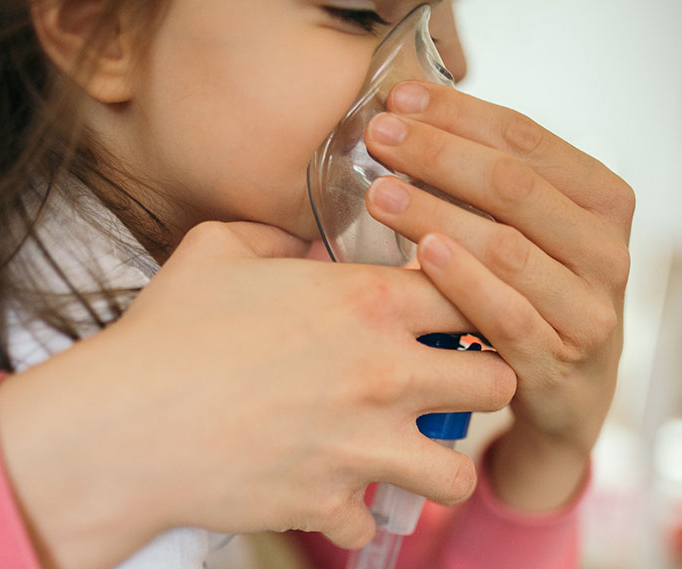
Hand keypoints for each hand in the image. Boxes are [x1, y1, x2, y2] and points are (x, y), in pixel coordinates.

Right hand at [0, 221, 515, 568]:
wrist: (124, 422)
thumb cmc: (170, 330)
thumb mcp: (218, 250)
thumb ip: (276, 238)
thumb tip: (304, 250)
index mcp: (368, 303)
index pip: (474, 295)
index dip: (474, 302)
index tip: (453, 316)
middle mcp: (384, 375)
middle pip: (494, 383)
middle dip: (478, 382)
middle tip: (447, 385)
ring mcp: (364, 447)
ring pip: (457, 472)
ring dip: (437, 463)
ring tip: (407, 452)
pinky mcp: (330, 502)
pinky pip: (371, 522)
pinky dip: (356, 510)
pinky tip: (328, 490)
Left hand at [363, 81, 633, 509]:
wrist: (569, 389)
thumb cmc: (539, 296)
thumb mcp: (533, 232)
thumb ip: (494, 186)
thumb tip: (414, 124)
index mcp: (600, 202)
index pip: (526, 140)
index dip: (459, 115)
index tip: (401, 100)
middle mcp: (603, 250)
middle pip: (513, 187)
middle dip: (438, 155)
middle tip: (380, 138)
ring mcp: (586, 309)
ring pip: (506, 247)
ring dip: (436, 213)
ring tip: (380, 193)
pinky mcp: (558, 361)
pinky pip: (507, 315)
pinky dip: (464, 282)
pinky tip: (424, 255)